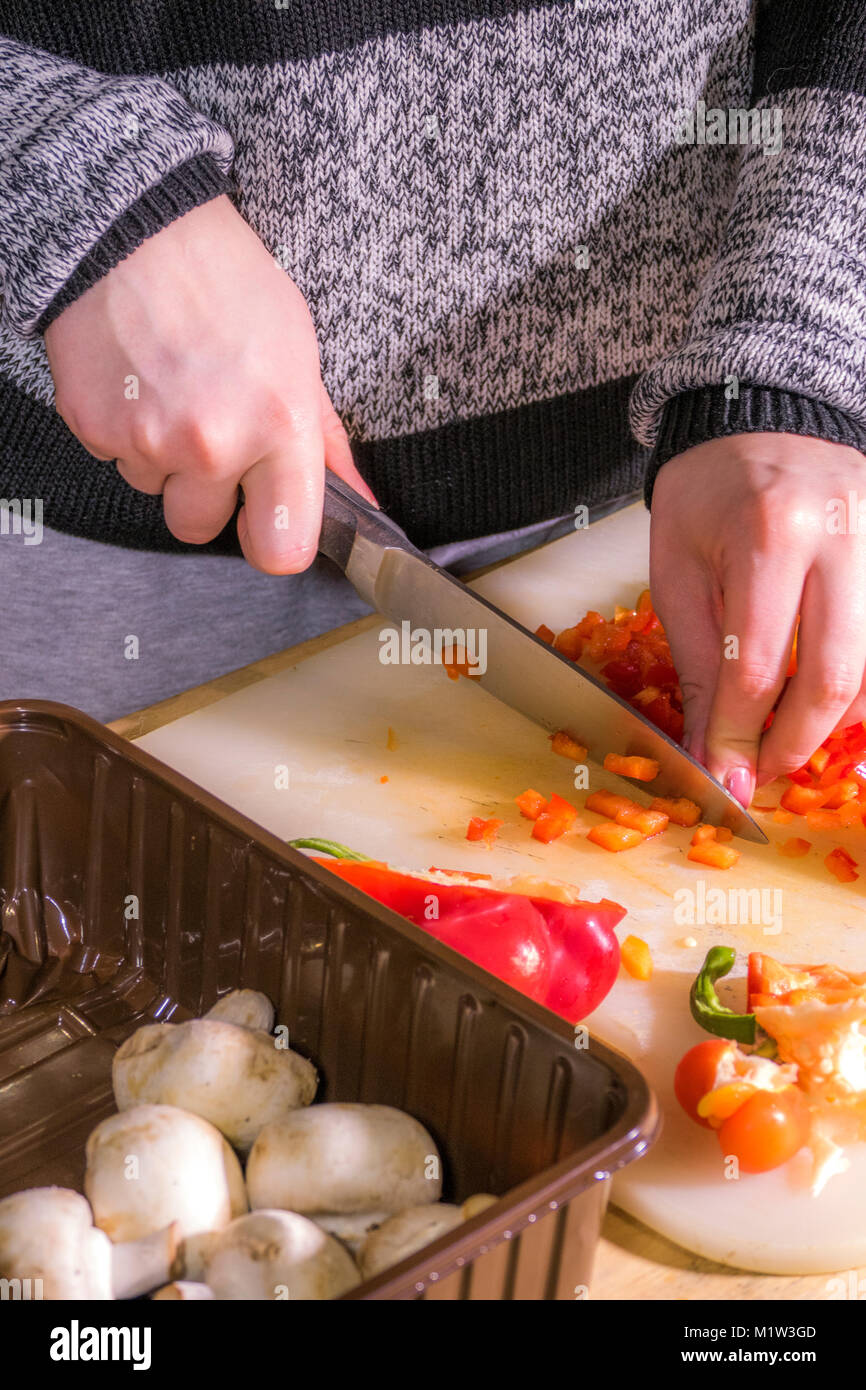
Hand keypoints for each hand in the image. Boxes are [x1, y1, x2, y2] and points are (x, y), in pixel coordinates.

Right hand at [44, 195, 375, 571]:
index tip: (270, 520)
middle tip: (212, 435)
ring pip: (157, 492)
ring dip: (164, 460)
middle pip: (202, 528)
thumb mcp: (299, 354)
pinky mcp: (94, 429)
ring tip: (174, 393)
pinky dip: (126, 433)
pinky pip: (116, 461)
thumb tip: (360, 501)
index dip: (274, 540)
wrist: (134, 231)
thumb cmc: (226, 282)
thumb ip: (325, 440)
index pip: (282, 550)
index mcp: (278, 425)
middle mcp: (213, 443)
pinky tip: (140, 384)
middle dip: (207, 495)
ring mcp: (148, 440)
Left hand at [650, 432, 865, 804]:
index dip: (739, 735)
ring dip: (835, 721)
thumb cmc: (708, 493)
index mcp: (770, 535)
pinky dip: (862, 687)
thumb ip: (700, 665)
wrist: (759, 419)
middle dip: (796, 742)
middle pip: (835, 676)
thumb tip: (712, 751)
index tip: (724, 775)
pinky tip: (829, 701)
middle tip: (762, 770)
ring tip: (791, 736)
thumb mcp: (677, 573)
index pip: (758, 667)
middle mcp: (843, 536)